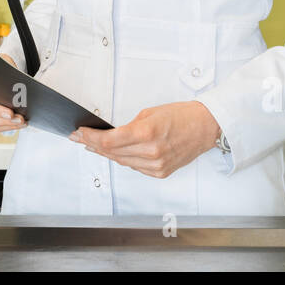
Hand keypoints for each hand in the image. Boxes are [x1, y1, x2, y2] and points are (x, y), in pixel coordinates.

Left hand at [70, 101, 220, 178]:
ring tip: (91, 146)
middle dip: (92, 144)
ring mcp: (156, 165)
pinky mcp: (161, 172)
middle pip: (112, 152)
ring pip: (122, 162)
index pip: (109, 140)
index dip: (90, 137)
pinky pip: (135, 167)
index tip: (79, 133)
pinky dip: (123, 160)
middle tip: (79, 138)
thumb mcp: (150, 113)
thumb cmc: (182, 116)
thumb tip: (111, 135)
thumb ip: (129, 126)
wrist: (205, 127)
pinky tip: (114, 154)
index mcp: (146, 133)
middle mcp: (151, 152)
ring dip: (105, 154)